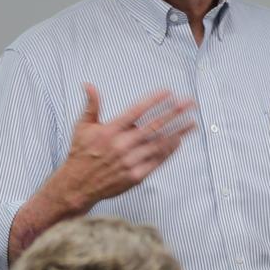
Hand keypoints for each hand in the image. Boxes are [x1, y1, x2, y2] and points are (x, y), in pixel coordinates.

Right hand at [56, 84, 195, 207]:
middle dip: (173, 113)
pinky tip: (179, 141)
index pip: (136, 111)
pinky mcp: (136, 176)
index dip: (153, 101)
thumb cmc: (81, 153)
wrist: (78, 185)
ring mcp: (130, 161)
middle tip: (188, 103)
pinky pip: (157, 161)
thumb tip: (89, 85)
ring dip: (177, 132)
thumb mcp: (82, 127)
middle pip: (153, 126)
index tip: (168, 92)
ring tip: (191, 123)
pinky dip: (169, 151)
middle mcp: (122, 145)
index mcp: (110, 130)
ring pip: (159, 144)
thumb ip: (91, 105)